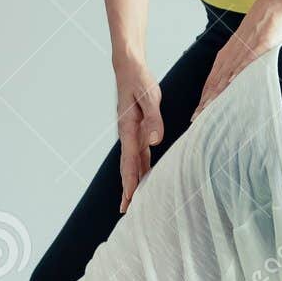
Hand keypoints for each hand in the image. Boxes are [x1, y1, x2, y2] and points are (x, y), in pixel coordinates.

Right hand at [114, 57, 163, 212]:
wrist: (129, 69)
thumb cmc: (139, 81)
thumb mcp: (149, 96)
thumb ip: (153, 119)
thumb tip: (156, 141)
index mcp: (128, 129)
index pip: (129, 161)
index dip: (130, 181)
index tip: (129, 199)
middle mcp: (128, 135)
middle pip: (127, 167)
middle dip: (127, 189)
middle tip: (125, 211)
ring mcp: (132, 134)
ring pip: (132, 163)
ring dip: (133, 182)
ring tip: (132, 202)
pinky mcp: (137, 130)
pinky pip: (139, 155)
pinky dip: (140, 169)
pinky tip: (145, 178)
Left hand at [192, 0, 281, 119]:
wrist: (273, 5)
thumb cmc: (263, 25)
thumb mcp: (248, 46)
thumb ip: (243, 62)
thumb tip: (241, 77)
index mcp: (227, 55)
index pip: (212, 81)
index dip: (204, 98)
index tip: (197, 113)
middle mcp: (230, 55)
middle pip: (214, 83)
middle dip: (204, 102)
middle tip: (195, 119)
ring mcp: (242, 53)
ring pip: (224, 78)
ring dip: (214, 96)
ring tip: (206, 111)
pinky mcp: (256, 49)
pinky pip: (243, 66)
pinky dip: (234, 79)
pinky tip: (228, 89)